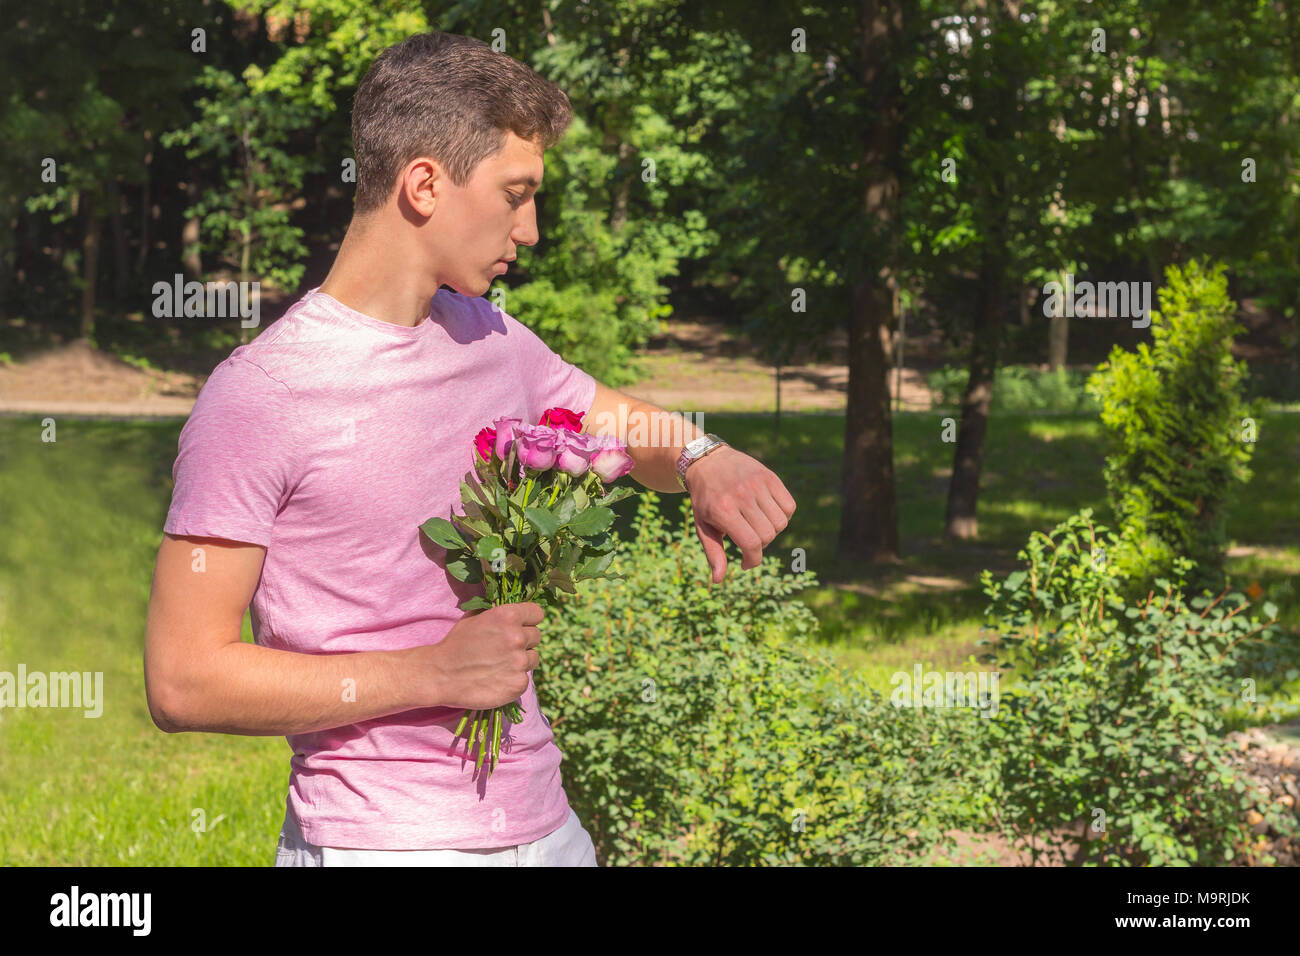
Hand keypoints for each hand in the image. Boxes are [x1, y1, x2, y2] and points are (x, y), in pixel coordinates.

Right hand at [416, 602, 543, 709]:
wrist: (440, 675)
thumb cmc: (456, 644)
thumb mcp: (474, 617)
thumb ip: (498, 613)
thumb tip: (515, 611)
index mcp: (508, 615)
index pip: (537, 613)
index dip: (529, 620)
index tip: (521, 626)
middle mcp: (518, 637)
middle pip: (537, 636)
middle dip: (524, 641)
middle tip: (504, 649)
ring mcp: (520, 662)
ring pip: (533, 658)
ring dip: (521, 661)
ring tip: (499, 665)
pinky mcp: (518, 684)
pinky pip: (525, 679)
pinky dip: (514, 680)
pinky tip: (496, 680)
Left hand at [684, 445, 795, 584]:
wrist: (707, 461)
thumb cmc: (705, 500)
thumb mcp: (702, 526)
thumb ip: (713, 553)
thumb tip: (719, 580)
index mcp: (723, 510)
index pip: (752, 544)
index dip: (753, 560)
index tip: (747, 562)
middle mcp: (742, 496)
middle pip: (768, 535)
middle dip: (761, 545)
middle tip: (748, 539)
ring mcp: (757, 484)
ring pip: (781, 522)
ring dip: (773, 530)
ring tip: (757, 525)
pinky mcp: (770, 476)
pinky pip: (789, 506)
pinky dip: (783, 515)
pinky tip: (767, 513)